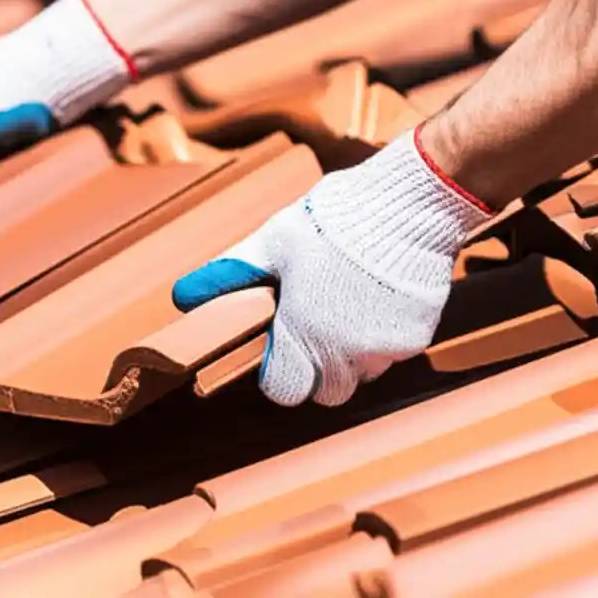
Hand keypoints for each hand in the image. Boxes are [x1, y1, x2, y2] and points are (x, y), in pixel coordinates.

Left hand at [173, 128, 490, 405]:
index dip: (278, 372)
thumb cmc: (334, 219)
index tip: (280, 347)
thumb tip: (182, 296)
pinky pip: (393, 354)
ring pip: (362, 375)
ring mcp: (384, 349)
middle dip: (317, 370)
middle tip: (315, 329)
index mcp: (302, 332)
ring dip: (351, 356)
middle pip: (326, 391)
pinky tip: (377, 298)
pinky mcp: (416, 338)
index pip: (283, 389)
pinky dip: (384, 337)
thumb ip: (232, 274)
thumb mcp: (274, 241)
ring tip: (347, 307)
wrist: (410, 205)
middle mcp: (344, 352)